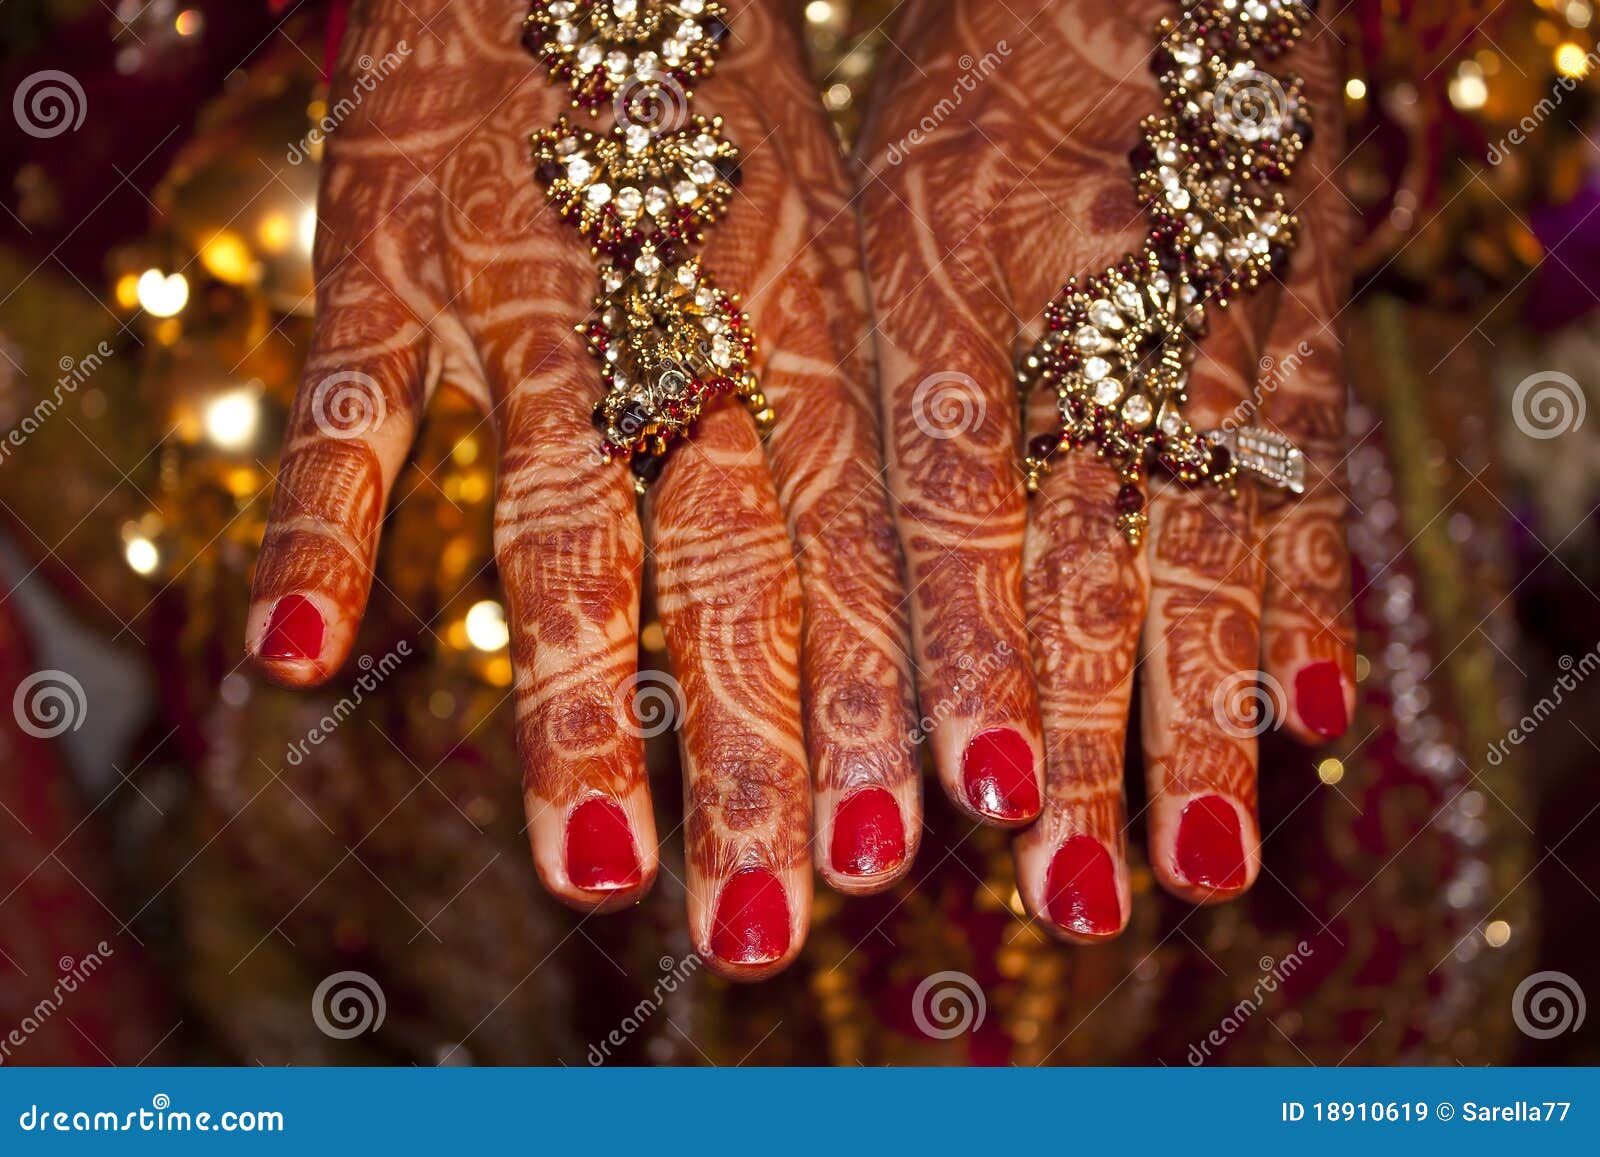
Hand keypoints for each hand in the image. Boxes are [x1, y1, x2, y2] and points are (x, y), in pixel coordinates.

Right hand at [246, 0, 916, 978]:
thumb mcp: (825, 236)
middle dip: (758, 750)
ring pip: (565, 517)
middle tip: (771, 924)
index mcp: (812, 307)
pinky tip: (295, 652)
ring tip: (598, 872)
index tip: (898, 842)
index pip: (861, 534)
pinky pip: (349, 399)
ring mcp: (531, 284)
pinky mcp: (385, 250)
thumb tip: (903, 612)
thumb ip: (846, 419)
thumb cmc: (721, 107)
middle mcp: (687, 311)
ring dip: (584, 702)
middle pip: (736, 563)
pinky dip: (320, 520)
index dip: (882, 687)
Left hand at [857, 0, 1353, 937]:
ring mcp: (1207, 336)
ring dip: (1199, 717)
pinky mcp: (1291, 325)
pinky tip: (1317, 719)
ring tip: (1206, 866)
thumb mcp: (864, 203)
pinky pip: (1305, 478)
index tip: (968, 799)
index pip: (954, 505)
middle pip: (1086, 567)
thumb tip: (760, 544)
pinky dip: (1309, 605)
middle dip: (1079, 741)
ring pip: (1202, 553)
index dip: (968, 654)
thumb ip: (832, 378)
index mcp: (951, 298)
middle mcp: (1088, 333)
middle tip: (1070, 900)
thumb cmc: (970, 86)